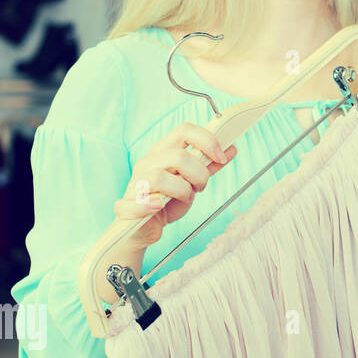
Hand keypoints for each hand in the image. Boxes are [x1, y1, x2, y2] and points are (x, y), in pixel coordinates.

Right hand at [113, 122, 237, 249]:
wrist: (145, 227)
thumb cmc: (167, 201)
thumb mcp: (192, 182)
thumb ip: (209, 166)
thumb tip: (231, 148)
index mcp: (164, 151)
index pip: (184, 130)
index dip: (207, 140)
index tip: (221, 157)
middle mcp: (148, 162)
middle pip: (178, 155)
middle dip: (199, 174)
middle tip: (201, 187)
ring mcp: (136, 183)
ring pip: (159, 178)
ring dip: (181, 191)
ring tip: (184, 198)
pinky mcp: (126, 206)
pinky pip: (136, 203)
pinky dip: (148, 206)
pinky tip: (158, 207)